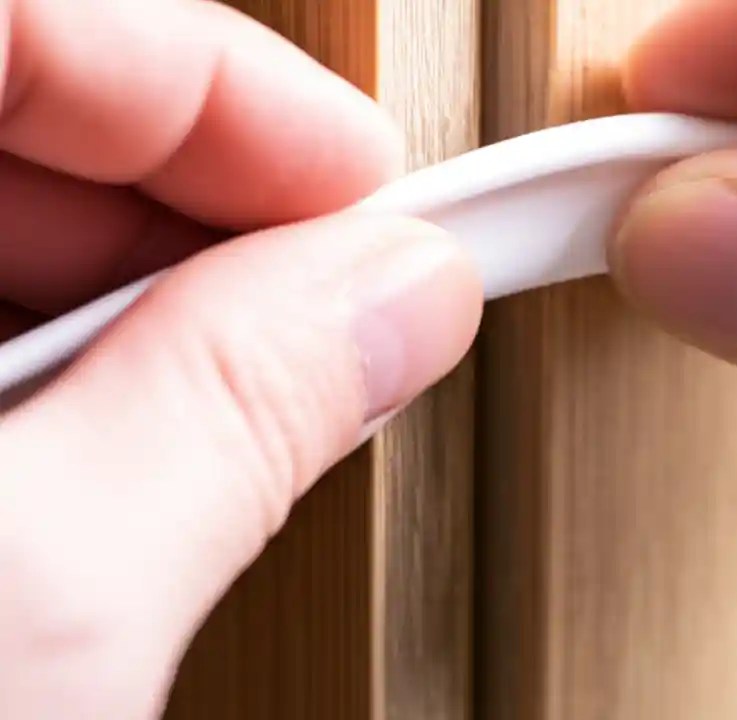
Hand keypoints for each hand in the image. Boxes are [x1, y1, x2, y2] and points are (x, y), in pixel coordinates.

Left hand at [0, 1, 480, 716]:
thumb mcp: (39, 612)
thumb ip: (232, 414)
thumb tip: (400, 293)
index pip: (14, 14)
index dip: (206, 78)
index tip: (355, 179)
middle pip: (9, 96)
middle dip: (190, 198)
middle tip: (327, 293)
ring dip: (135, 292)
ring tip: (236, 385)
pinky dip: (61, 364)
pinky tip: (123, 435)